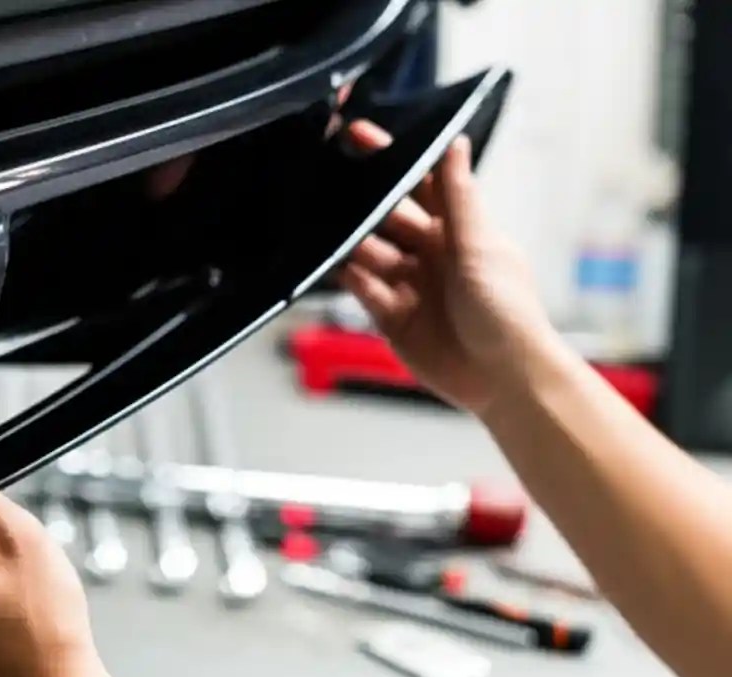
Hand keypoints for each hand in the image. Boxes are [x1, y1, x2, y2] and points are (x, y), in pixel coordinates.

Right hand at [339, 121, 558, 415]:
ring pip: (371, 253)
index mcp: (459, 230)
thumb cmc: (507, 312)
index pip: (420, 184)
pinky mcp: (393, 317)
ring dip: (354, 242)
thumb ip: (459, 196)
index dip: (391, 160)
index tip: (359, 136)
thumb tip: (455, 142)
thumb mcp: (480, 246)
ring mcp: (411, 285)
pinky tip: (338, 267)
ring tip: (334, 229)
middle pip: (388, 218)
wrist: (504, 378)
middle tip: (332, 184)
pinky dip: (351, 278)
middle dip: (363, 201)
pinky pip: (364, 290)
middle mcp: (432, 254)